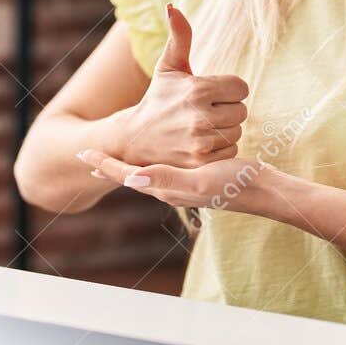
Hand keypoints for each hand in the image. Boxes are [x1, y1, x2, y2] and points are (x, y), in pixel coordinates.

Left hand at [76, 148, 271, 212]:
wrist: (263, 191)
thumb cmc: (234, 185)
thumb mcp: (198, 181)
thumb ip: (165, 180)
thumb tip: (132, 178)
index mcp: (166, 187)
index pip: (127, 175)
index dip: (104, 164)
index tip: (82, 153)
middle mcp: (172, 188)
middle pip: (132, 177)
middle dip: (111, 167)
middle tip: (90, 157)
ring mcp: (185, 185)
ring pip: (147, 175)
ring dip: (129, 167)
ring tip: (116, 159)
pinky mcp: (198, 178)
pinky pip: (165, 172)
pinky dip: (151, 165)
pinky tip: (157, 159)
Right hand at [110, 4, 248, 167]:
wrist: (134, 140)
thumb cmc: (157, 99)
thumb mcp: (168, 67)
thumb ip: (179, 37)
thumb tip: (173, 6)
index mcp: (198, 89)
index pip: (241, 87)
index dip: (228, 91)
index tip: (210, 95)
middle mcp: (200, 115)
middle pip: (242, 111)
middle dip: (226, 111)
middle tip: (204, 112)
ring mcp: (201, 141)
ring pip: (237, 131)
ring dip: (224, 130)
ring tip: (202, 128)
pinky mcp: (201, 162)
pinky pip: (231, 151)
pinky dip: (220, 149)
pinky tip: (202, 144)